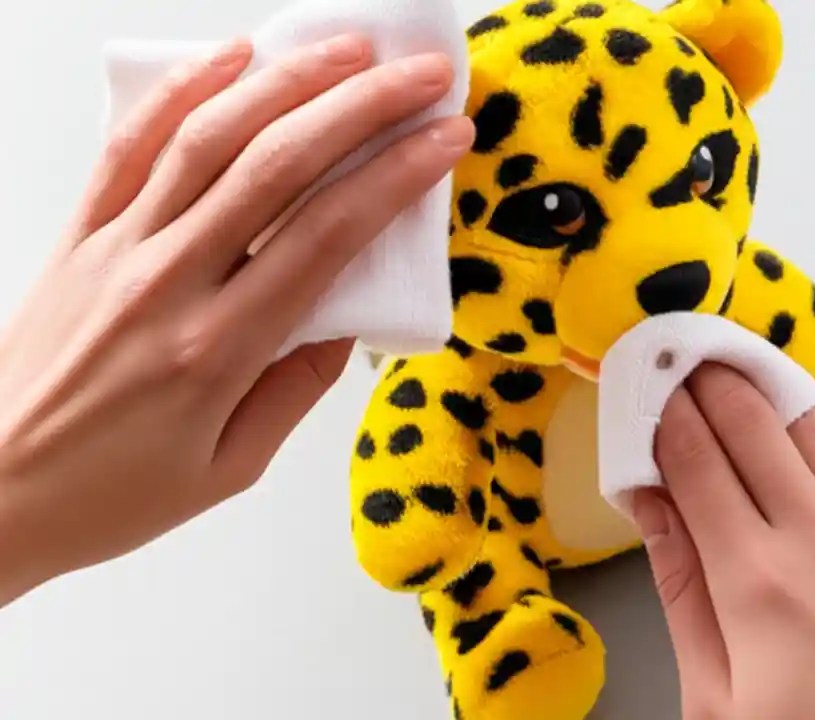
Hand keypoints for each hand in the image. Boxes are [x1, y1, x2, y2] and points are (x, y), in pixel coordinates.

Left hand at [0, 34, 472, 605]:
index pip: (326, 235)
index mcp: (218, 349)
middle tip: (420, 76)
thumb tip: (348, 320)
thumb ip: (295, 389)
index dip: (396, 177)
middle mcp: (168, 283)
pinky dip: (181, 91)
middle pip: (276, 166)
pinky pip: (129, 146)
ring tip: (346, 48)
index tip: (446, 140)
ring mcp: (117, 249)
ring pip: (208, 139)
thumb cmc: (107, 494)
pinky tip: (231, 56)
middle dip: (361, 107)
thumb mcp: (229, 469)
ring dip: (285, 81)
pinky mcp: (79, 236)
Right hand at [638, 365, 814, 719]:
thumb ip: (682, 593)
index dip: (665, 415)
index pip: (694, 463)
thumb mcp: (718, 699)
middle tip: (680, 359)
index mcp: (753, 583)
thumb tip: (650, 507)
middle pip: (749, 427)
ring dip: (767, 388)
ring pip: (812, 428)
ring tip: (733, 364)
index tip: (645, 386)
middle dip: (707, 384)